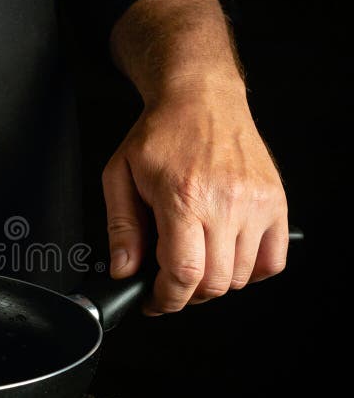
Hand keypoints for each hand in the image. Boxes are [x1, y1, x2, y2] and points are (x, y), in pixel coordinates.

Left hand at [102, 85, 288, 314]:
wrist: (200, 96)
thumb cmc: (161, 133)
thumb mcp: (120, 176)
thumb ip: (122, 228)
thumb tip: (124, 269)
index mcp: (184, 197)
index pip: (183, 273)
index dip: (166, 299)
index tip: (154, 301)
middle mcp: (226, 202)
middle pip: (214, 282)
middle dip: (186, 295)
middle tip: (169, 284)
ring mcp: (257, 203)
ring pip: (242, 276)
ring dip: (215, 284)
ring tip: (195, 265)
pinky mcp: (276, 201)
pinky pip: (273, 260)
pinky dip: (251, 272)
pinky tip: (226, 257)